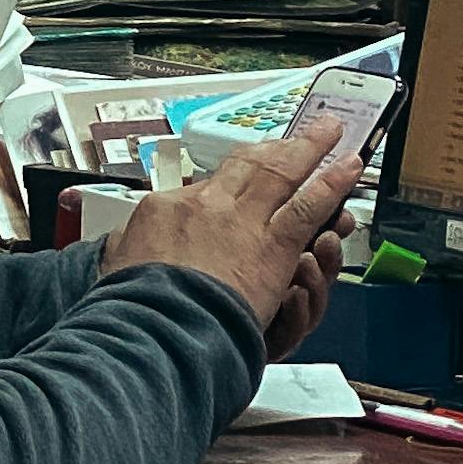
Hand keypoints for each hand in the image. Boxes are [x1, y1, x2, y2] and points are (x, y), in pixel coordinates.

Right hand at [99, 122, 365, 339]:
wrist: (151, 329)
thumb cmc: (130, 309)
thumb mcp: (113, 270)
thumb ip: (121, 253)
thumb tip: (114, 248)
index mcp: (164, 210)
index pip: (203, 187)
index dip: (230, 180)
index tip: (242, 177)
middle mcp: (205, 204)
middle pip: (246, 166)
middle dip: (272, 148)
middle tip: (294, 137)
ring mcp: (242, 221)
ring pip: (282, 173)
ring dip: (310, 149)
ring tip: (331, 134)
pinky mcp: (274, 246)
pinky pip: (309, 205)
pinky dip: (333, 183)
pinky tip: (349, 167)